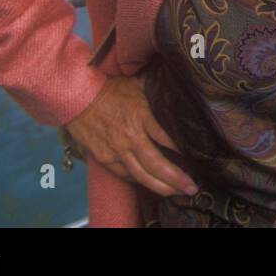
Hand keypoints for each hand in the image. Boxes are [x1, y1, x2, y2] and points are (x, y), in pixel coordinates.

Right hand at [63, 74, 197, 196]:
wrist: (77, 98)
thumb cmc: (109, 88)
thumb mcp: (138, 83)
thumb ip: (158, 88)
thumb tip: (179, 83)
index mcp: (142, 115)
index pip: (166, 137)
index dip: (182, 150)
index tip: (197, 158)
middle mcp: (131, 137)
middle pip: (157, 164)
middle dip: (176, 178)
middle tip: (192, 187)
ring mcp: (117, 150)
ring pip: (142, 175)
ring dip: (161, 187)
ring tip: (177, 193)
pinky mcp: (105, 158)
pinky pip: (126, 175)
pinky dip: (140, 182)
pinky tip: (152, 185)